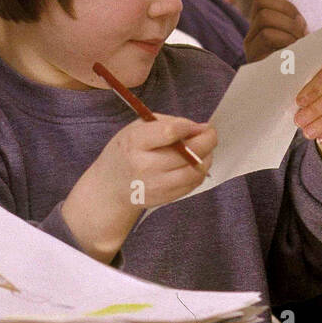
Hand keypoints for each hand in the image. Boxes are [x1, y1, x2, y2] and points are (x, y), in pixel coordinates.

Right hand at [62, 114, 214, 262]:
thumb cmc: (127, 151)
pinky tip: (196, 163)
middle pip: (188, 153)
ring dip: (207, 157)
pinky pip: (193, 184)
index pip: (169, 132)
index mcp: (135, 142)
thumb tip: (199, 128)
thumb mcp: (137, 128)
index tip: (199, 124)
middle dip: (207, 140)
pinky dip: (200, 171)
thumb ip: (166, 123)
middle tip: (210, 133)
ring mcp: (156, 185)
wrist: (111, 187)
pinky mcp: (165, 198)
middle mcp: (145, 166)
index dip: (190, 126)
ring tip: (206, 149)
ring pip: (195, 171)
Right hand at [243, 0, 306, 62]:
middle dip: (286, 10)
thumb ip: (297, 17)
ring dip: (288, 27)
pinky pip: (268, 36)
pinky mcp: (255, 57)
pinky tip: (295, 50)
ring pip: (265, 19)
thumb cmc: (306, 61)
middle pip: (262, 3)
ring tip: (300, 42)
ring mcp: (252, 45)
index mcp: (262, 20)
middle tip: (302, 26)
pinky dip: (285, 39)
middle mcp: (253, 31)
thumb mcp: (304, 34)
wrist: (301, 93)